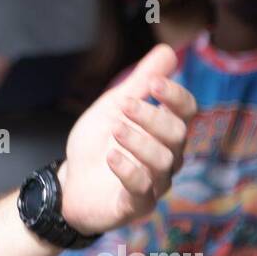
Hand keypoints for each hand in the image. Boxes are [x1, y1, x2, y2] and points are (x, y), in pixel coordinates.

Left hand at [59, 44, 195, 234]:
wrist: (69, 183)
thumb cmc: (97, 144)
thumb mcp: (114, 106)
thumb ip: (140, 82)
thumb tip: (168, 50)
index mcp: (165, 131)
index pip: (187, 111)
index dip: (175, 96)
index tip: (153, 83)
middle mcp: (168, 157)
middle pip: (177, 135)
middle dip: (152, 117)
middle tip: (124, 106)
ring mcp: (155, 183)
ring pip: (163, 162)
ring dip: (139, 142)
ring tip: (115, 129)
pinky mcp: (137, 205)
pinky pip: (143, 190)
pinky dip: (128, 170)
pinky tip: (111, 156)